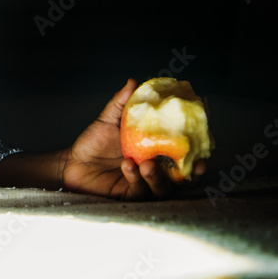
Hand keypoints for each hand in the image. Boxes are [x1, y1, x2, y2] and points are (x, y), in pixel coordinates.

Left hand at [60, 78, 206, 199]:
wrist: (72, 162)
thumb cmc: (94, 143)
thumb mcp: (109, 120)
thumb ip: (123, 103)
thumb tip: (134, 81)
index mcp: (157, 153)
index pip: (184, 156)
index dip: (198, 153)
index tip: (205, 145)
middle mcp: (156, 172)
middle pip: (184, 178)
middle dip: (193, 174)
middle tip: (196, 166)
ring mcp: (144, 186)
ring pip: (163, 187)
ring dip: (158, 176)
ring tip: (147, 163)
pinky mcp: (130, 196)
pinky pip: (140, 190)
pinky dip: (136, 177)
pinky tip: (127, 165)